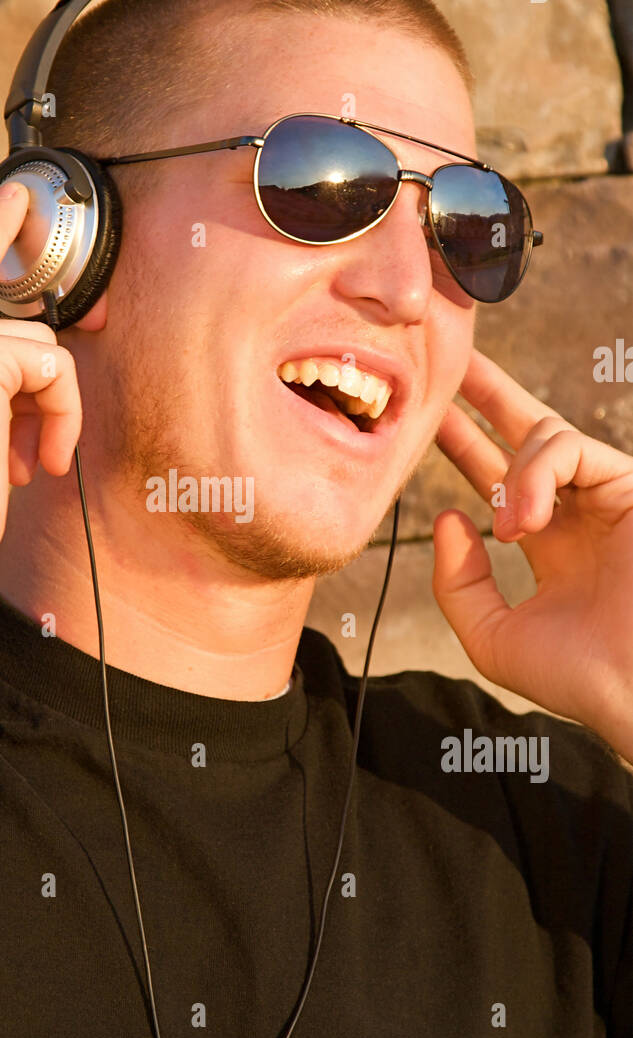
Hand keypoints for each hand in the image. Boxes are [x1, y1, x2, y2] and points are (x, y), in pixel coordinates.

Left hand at [431, 347, 632, 760]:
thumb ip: (458, 583)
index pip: (500, 479)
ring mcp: (609, 498)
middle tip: (454, 359)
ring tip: (509, 528)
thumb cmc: (580, 678)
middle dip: (489, 394)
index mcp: (552, 546)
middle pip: (528, 434)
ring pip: (546, 438)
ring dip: (513, 475)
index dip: (464, 445)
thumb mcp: (493, 637)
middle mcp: (581, 514)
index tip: (427, 418)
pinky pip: (573, 449)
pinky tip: (526, 520)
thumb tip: (449, 517)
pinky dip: (538, 476)